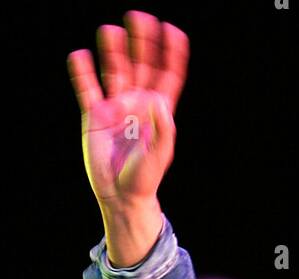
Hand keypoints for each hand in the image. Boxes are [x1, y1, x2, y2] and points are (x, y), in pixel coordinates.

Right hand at [68, 11, 188, 208]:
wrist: (121, 195)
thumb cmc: (145, 178)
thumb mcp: (159, 155)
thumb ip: (162, 129)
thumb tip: (157, 101)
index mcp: (158, 111)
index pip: (168, 75)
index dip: (172, 54)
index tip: (173, 31)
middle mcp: (137, 103)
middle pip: (140, 64)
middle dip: (141, 41)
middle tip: (139, 16)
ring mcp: (115, 107)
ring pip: (114, 70)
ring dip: (113, 50)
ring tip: (110, 30)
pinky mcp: (94, 116)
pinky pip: (87, 88)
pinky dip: (83, 72)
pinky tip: (81, 56)